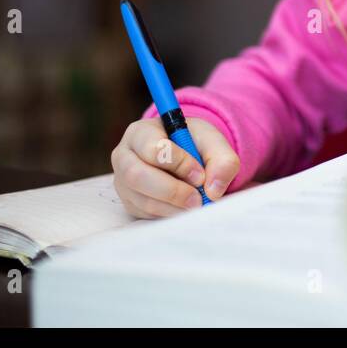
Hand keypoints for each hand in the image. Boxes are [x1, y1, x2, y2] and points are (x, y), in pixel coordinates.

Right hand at [111, 116, 244, 217]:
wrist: (186, 155)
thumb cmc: (194, 142)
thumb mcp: (212, 141)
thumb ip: (222, 159)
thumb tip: (214, 190)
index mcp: (140, 133)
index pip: (153, 149)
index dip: (179, 164)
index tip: (200, 175)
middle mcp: (124, 157)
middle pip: (137, 176)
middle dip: (172, 190)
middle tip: (198, 198)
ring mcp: (123, 182)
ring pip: (142, 200)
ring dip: (174, 206)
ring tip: (197, 204)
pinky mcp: (130, 202)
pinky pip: (146, 215)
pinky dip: (170, 214)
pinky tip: (185, 208)